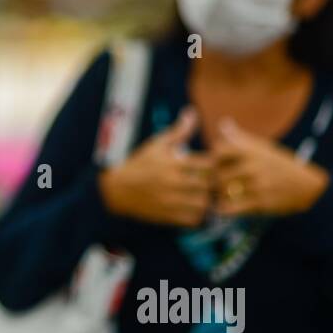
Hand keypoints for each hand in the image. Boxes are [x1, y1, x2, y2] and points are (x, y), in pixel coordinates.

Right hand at [99, 108, 212, 227]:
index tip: (213, 163)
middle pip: (209, 184)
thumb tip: (191, 112)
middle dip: (213, 182)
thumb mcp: (157, 144)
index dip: (215, 163)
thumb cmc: (140, 163)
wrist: (117, 189)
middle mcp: (174, 182)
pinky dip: (198, 215)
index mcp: (174, 163)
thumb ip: (179, 131)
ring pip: (203, 203)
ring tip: (205, 194)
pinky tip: (194, 207)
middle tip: (214, 180)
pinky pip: (193, 219)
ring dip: (207, 199)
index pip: (208, 163)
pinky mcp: (168, 216)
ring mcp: (171, 201)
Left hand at [210, 117, 328, 217]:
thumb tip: (223, 123)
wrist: (307, 185)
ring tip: (219, 195)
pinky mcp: (261, 203)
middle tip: (213, 185)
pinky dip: (225, 209)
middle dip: (213, 180)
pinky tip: (223, 208)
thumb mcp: (263, 146)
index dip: (213, 159)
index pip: (218, 151)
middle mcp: (253, 166)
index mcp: (251, 150)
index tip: (216, 165)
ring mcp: (257, 185)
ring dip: (219, 195)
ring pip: (223, 191)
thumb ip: (240, 137)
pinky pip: (233, 208)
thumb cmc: (280, 163)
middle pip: (217, 174)